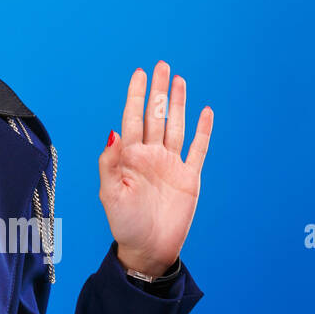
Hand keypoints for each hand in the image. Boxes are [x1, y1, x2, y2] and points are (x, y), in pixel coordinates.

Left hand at [98, 61, 213, 277]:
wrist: (148, 248)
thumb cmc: (124, 223)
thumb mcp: (110, 193)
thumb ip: (109, 162)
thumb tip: (113, 132)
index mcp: (129, 156)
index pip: (132, 118)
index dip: (135, 95)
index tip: (139, 73)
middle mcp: (150, 155)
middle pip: (156, 115)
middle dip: (157, 91)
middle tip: (161, 65)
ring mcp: (170, 164)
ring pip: (176, 126)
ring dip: (178, 103)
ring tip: (178, 79)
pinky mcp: (189, 178)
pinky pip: (198, 149)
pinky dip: (203, 131)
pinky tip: (205, 111)